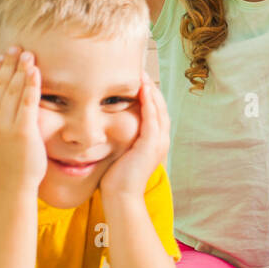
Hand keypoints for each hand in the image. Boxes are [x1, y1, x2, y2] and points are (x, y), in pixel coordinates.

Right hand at [0, 47, 46, 193]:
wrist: (10, 185)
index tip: (2, 56)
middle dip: (9, 64)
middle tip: (18, 47)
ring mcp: (3, 126)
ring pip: (13, 90)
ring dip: (21, 69)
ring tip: (28, 55)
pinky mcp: (22, 131)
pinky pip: (27, 101)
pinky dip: (31, 84)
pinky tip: (35, 71)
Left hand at [100, 73, 170, 199]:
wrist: (121, 196)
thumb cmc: (117, 178)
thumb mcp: (121, 153)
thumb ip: (122, 138)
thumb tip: (106, 126)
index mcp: (156, 142)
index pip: (156, 112)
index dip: (150, 94)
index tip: (139, 79)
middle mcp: (162, 140)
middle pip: (161, 107)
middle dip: (152, 87)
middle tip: (141, 70)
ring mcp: (159, 143)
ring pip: (159, 109)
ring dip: (151, 90)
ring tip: (142, 75)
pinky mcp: (151, 145)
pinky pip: (153, 118)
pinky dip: (149, 103)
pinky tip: (143, 90)